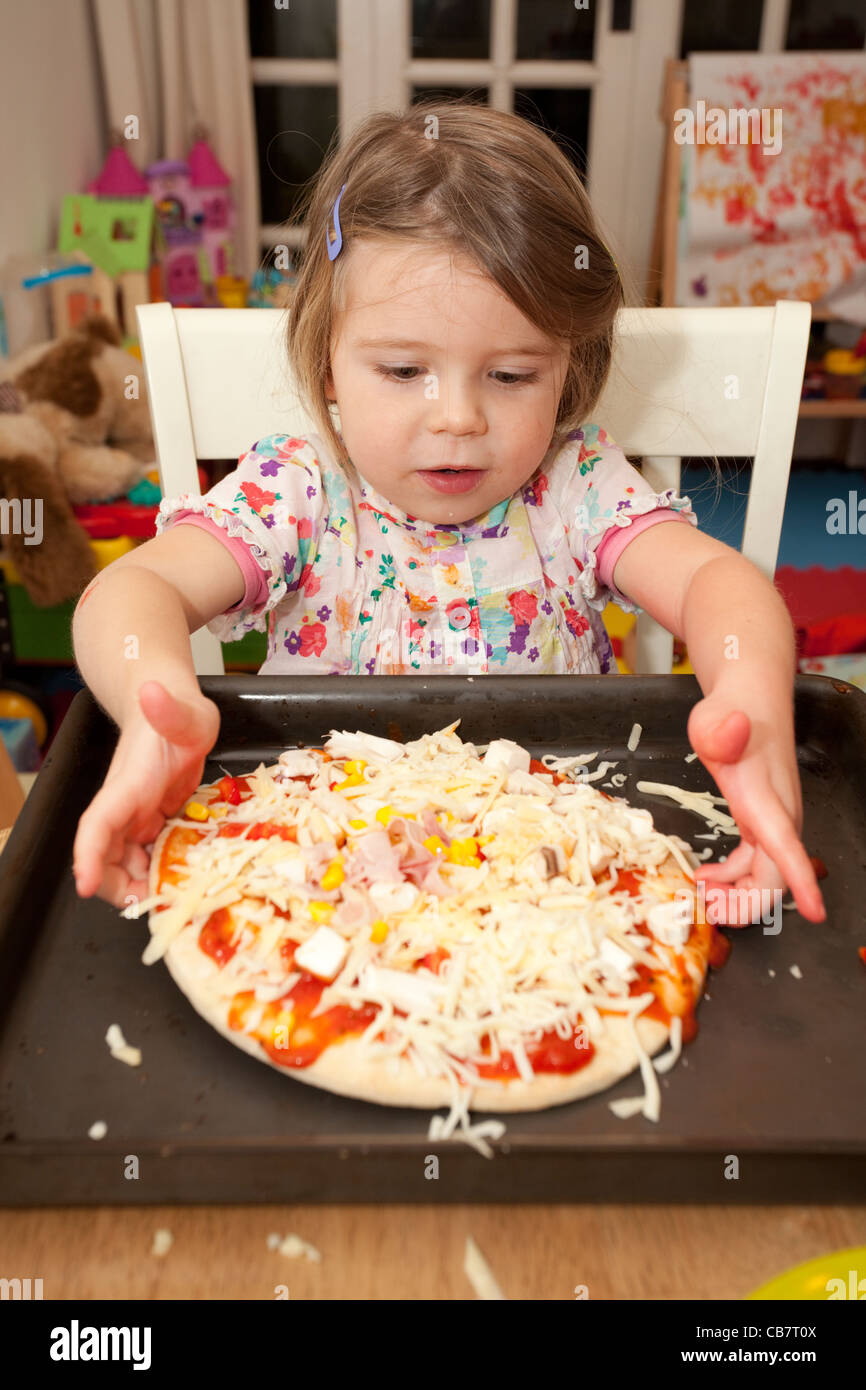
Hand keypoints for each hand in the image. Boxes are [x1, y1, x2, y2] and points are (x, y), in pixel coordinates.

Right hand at [73, 681, 220, 909]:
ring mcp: (137, 817)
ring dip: (140, 886)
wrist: (175, 712)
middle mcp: (126, 806)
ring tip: (173, 898)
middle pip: (106, 856)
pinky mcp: (153, 822)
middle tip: (154, 905)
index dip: (88, 856)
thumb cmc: (178, 715)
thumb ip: (168, 707)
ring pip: (125, 863)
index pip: (99, 823)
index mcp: (129, 784)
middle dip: (119, 888)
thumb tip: (151, 693)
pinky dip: (160, 873)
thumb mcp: (185, 712)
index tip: (85, 886)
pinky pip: (148, 857)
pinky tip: (183, 882)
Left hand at [686, 694, 825, 925]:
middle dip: (747, 905)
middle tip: (708, 910)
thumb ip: (719, 730)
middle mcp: (779, 817)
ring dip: (739, 897)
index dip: (801, 882)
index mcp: (767, 800)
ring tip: (703, 897)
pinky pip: (757, 865)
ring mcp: (773, 822)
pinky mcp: (762, 822)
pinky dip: (734, 879)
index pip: (788, 847)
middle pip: (775, 878)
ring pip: (767, 877)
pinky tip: (710, 877)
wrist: (748, 700)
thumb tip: (731, 729)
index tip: (816, 912)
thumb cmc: (731, 713)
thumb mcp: (714, 721)